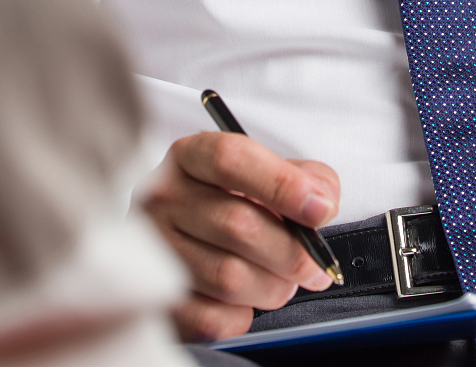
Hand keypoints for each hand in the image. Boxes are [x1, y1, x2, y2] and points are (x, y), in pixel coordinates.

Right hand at [136, 132, 339, 340]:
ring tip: (280, 281)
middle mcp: (163, 198)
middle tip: (314, 267)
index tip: (321, 209)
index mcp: (190, 157)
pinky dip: (243, 316)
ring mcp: (154, 249)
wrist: (185, 238)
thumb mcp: (266, 173)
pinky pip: (213, 319)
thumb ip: (303, 176)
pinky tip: (246, 300)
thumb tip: (321, 202)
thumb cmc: (231, 204)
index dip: (282, 185)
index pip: (231, 160)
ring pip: (229, 278)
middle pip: (237, 225)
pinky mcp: (157, 300)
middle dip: (292, 253)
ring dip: (273, 288)